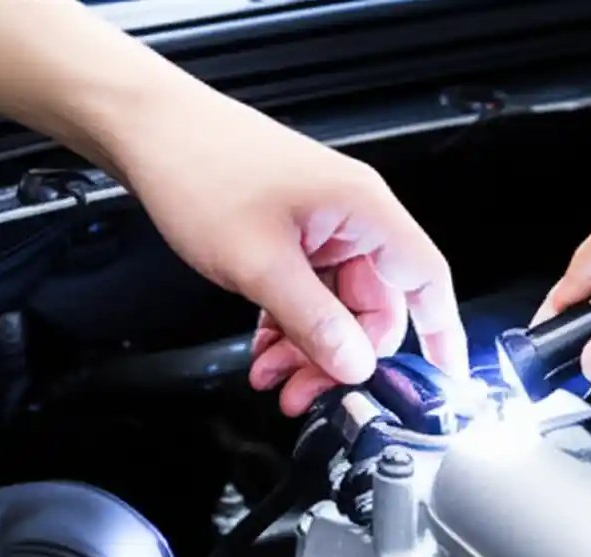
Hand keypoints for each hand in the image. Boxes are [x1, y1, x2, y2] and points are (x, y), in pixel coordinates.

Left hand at [100, 78, 467, 414]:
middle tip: (303, 390)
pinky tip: (265, 349)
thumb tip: (355, 362)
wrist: (148, 132)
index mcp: (363, 209)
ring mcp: (319, 225)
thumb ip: (313, 320)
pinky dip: (288, 326)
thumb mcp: (260, 262)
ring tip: (273, 375)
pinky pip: (306, 293)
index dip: (442, 335)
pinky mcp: (290, 234)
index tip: (442, 383)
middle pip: (374, 306)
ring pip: (334, 308)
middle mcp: (350, 216)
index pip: (426, 279)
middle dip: (340, 356)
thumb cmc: (200, 166)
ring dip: (306, 348)